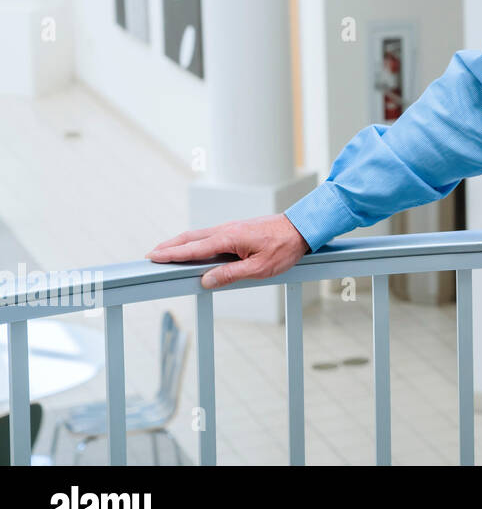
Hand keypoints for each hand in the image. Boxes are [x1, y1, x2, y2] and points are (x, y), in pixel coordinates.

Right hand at [147, 214, 309, 289]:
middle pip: (191, 238)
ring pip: (200, 235)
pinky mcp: (238, 229)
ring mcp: (232, 227)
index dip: (172, 254)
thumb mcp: (260, 268)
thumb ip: (231, 274)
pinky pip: (210, 235)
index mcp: (229, 238)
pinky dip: (196, 241)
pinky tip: (194, 248)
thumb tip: (206, 280)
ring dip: (181, 242)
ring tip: (166, 251)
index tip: (153, 257)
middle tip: (151, 255)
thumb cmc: (285, 247)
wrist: (302, 227)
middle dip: (170, 246)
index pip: (194, 248)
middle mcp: (227, 229)